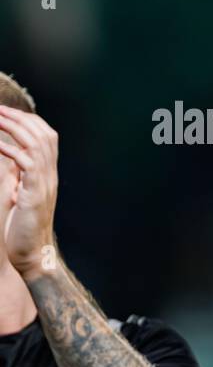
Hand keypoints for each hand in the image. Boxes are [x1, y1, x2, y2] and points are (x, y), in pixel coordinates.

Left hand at [0, 105, 58, 278]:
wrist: (31, 254)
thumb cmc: (22, 229)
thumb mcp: (21, 196)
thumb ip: (18, 177)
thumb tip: (10, 160)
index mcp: (47, 175)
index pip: (47, 137)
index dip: (29, 120)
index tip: (7, 112)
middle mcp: (50, 176)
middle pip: (44, 135)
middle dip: (21, 118)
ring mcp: (44, 184)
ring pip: (37, 144)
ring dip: (15, 127)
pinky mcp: (34, 193)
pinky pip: (26, 162)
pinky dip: (10, 149)